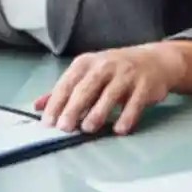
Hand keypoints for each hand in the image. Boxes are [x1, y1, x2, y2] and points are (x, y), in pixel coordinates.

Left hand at [35, 43, 186, 135]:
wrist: (154, 61)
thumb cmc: (114, 71)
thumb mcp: (88, 74)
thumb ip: (65, 91)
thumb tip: (37, 106)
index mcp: (86, 63)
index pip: (67, 83)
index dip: (56, 102)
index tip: (47, 122)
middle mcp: (105, 65)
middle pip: (86, 88)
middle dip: (73, 108)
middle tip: (64, 127)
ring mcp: (126, 74)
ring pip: (109, 94)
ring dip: (98, 112)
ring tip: (87, 129)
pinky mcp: (145, 85)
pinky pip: (135, 102)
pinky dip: (127, 116)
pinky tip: (119, 130)